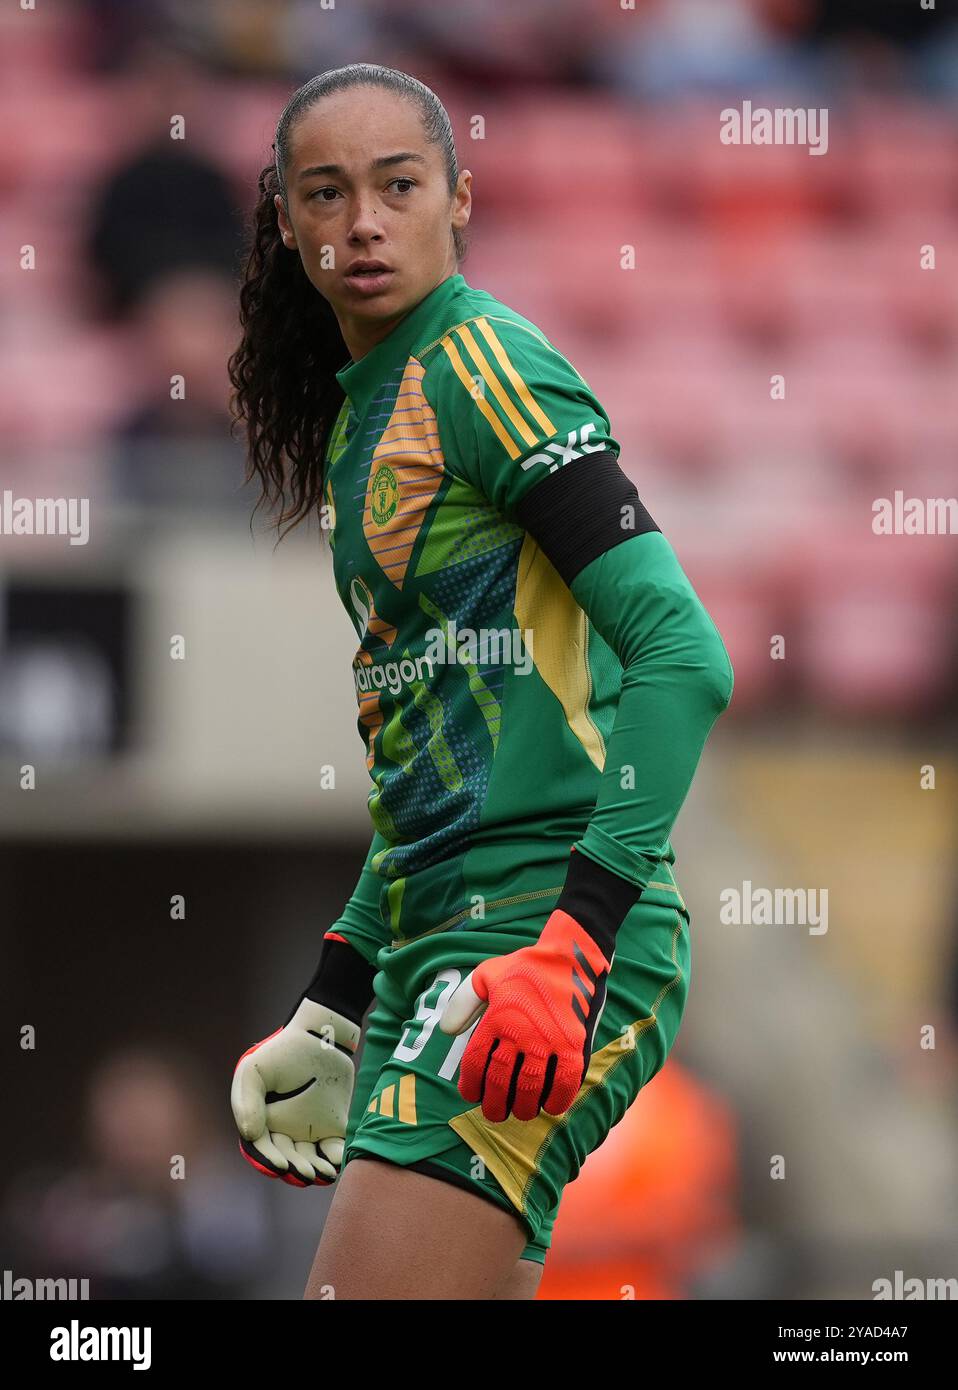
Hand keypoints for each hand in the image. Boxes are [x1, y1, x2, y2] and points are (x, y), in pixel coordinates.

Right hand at [231, 997, 360, 1185]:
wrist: (318, 1036)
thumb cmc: (282, 1052)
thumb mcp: (254, 1069)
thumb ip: (246, 1100)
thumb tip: (249, 1134)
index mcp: (261, 1122)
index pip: (261, 1148)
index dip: (269, 1160)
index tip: (280, 1165)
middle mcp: (283, 1131)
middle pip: (286, 1159)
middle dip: (295, 1170)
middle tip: (305, 1174)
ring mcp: (308, 1131)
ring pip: (309, 1160)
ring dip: (315, 1171)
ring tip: (324, 1174)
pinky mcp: (332, 1126)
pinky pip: (332, 1149)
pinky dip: (334, 1158)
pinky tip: (337, 1162)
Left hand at [438, 909, 610, 1122]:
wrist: (570, 956)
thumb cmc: (526, 967)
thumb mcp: (486, 974)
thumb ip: (463, 1002)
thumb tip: (447, 1031)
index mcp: (496, 1018)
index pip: (475, 1062)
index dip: (470, 1084)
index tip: (471, 1095)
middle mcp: (519, 1034)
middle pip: (501, 1082)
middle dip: (495, 1105)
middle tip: (496, 1113)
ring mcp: (548, 1042)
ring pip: (530, 1088)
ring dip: (524, 1107)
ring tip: (523, 1112)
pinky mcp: (574, 1045)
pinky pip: (565, 1083)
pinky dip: (557, 1100)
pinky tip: (552, 1106)